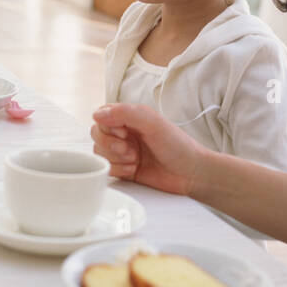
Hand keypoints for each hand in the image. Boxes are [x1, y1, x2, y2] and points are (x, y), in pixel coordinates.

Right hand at [90, 103, 206, 196]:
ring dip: (115, 158)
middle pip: (96, 134)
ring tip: (135, 159)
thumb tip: (98, 114)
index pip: (102, 115)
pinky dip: (118, 170)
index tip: (124, 133)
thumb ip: (125, 113)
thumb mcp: (153, 123)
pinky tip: (134, 169)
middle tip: (129, 149)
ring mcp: (123, 151)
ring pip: (99, 152)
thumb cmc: (178, 146)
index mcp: (131, 117)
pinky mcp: (123, 168)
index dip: (107, 126)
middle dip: (110, 144)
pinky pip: (106, 168)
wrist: (190, 173)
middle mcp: (125, 132)